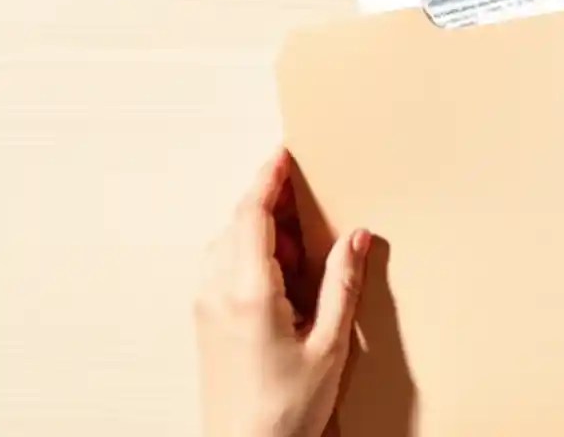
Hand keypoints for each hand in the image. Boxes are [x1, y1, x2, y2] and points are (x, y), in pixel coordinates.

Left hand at [195, 148, 371, 436]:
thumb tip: (358, 237)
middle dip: (271, 202)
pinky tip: (280, 272)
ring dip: (260, 229)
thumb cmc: (285, 410)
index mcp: (249, 292)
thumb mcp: (329, 344)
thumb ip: (343, 284)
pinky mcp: (205, 321)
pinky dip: (249, 251)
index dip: (268, 177)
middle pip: (239, 222)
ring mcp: (205, 306)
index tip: (283, 152)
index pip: (252, 214)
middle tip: (309, 198)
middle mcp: (217, 292)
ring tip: (302, 244)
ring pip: (228, 243)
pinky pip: (222, 266)